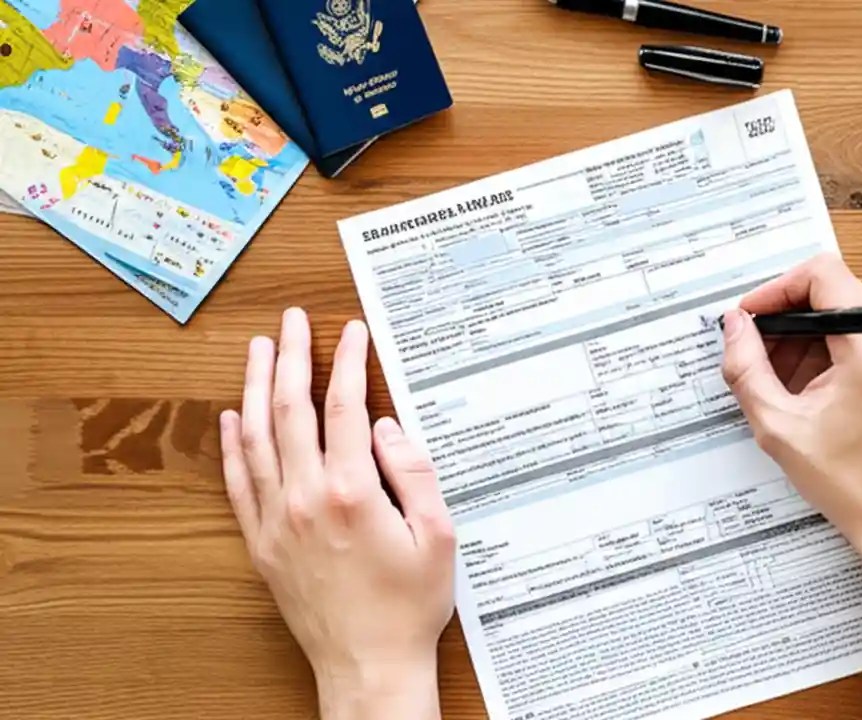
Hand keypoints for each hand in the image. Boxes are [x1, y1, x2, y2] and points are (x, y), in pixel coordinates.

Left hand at [219, 308, 454, 719]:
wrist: (370, 667)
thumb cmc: (410, 607)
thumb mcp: (438, 536)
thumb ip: (414, 473)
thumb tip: (388, 427)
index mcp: (352, 491)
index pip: (345, 408)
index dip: (347, 362)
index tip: (350, 332)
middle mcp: (305, 499)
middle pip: (290, 410)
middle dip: (291, 357)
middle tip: (292, 322)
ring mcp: (277, 521)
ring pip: (256, 438)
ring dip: (255, 388)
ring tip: (258, 350)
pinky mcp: (263, 545)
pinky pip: (239, 483)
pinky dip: (233, 446)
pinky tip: (232, 418)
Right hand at [720, 254, 861, 556]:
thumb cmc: (857, 485)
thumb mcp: (780, 427)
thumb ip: (746, 368)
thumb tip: (735, 326)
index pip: (821, 274)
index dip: (775, 289)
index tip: (751, 317)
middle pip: (831, 291)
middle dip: (786, 320)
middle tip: (757, 357)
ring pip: (843, 312)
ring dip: (805, 338)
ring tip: (784, 385)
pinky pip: (861, 333)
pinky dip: (828, 351)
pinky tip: (809, 390)